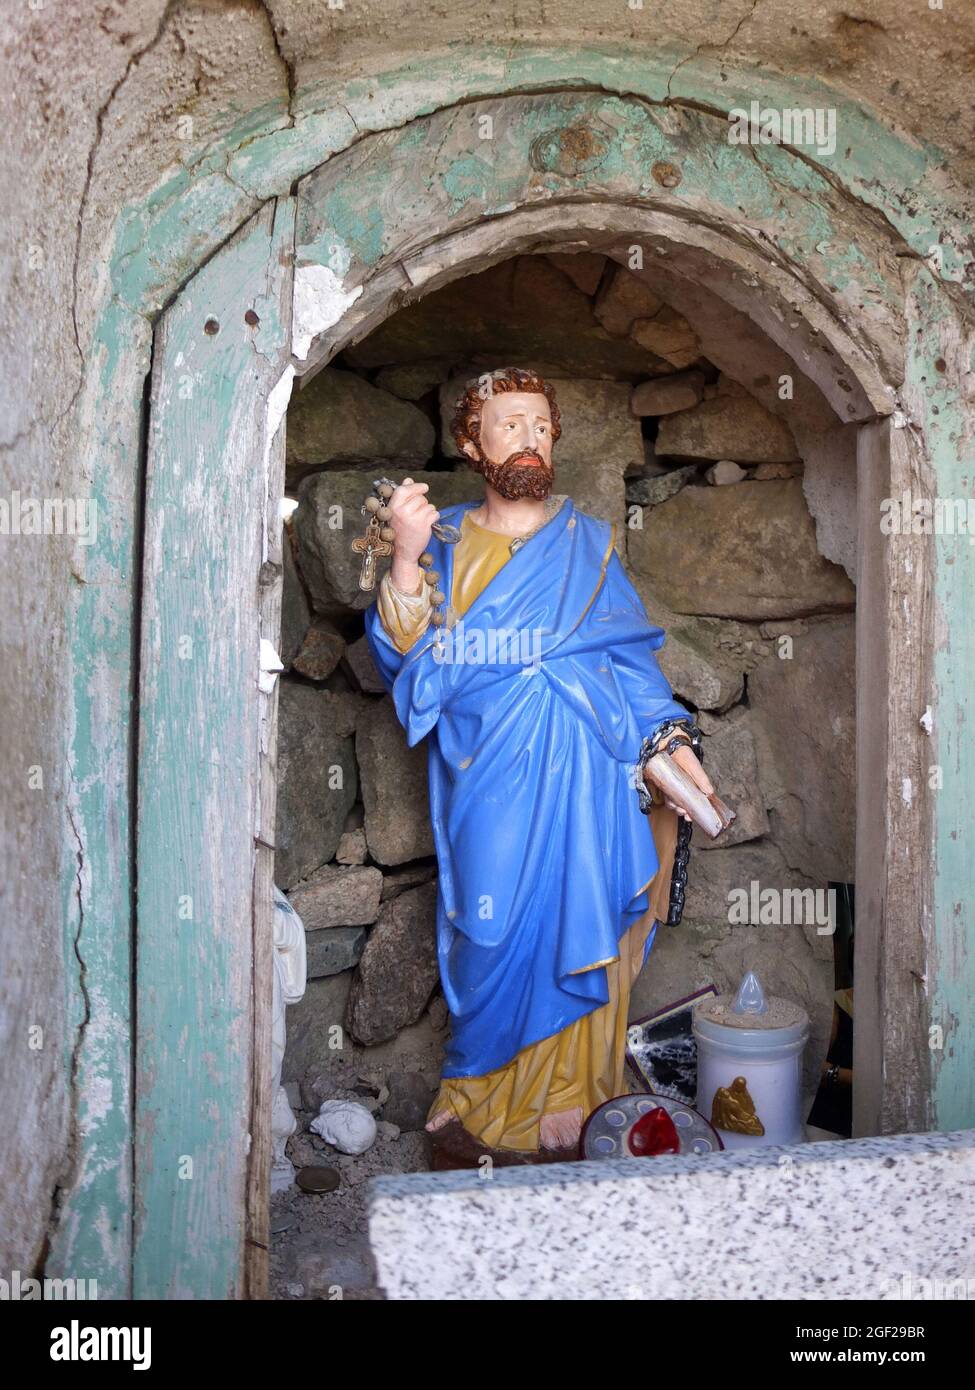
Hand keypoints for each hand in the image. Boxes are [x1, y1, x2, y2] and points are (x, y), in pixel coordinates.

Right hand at [388, 477, 439, 591]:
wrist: (403, 552)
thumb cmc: (400, 530)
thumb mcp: (396, 512)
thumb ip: (402, 496)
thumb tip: (408, 480)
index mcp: (393, 507)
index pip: (404, 489)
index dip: (415, 486)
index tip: (424, 487)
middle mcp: (402, 511)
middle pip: (420, 497)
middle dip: (423, 502)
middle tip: (418, 513)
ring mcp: (413, 518)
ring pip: (429, 505)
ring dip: (428, 511)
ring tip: (421, 520)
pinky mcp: (424, 525)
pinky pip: (434, 513)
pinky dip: (434, 517)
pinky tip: (427, 523)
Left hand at [644, 741, 714, 821]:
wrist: (667, 741)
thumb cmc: (682, 752)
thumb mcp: (693, 765)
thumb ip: (701, 778)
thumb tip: (709, 792)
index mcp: (689, 784)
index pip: (690, 801)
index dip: (691, 811)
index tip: (690, 817)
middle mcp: (678, 786)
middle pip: (680, 803)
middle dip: (682, 811)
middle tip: (686, 815)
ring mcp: (668, 784)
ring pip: (671, 801)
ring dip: (675, 808)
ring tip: (679, 809)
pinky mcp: (657, 781)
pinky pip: (661, 793)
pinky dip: (666, 799)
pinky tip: (670, 802)